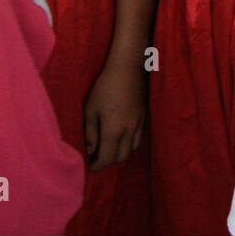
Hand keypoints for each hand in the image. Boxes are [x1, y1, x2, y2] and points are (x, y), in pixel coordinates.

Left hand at [83, 56, 145, 170]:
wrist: (128, 69)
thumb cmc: (105, 87)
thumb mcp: (90, 109)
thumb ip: (90, 133)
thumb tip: (90, 149)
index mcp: (113, 130)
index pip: (107, 158)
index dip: (97, 166)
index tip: (90, 166)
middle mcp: (129, 130)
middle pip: (121, 157)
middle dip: (108, 161)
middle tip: (98, 157)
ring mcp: (139, 124)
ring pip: (132, 149)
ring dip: (120, 152)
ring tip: (110, 146)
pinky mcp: (144, 117)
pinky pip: (138, 137)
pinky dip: (129, 142)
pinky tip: (121, 134)